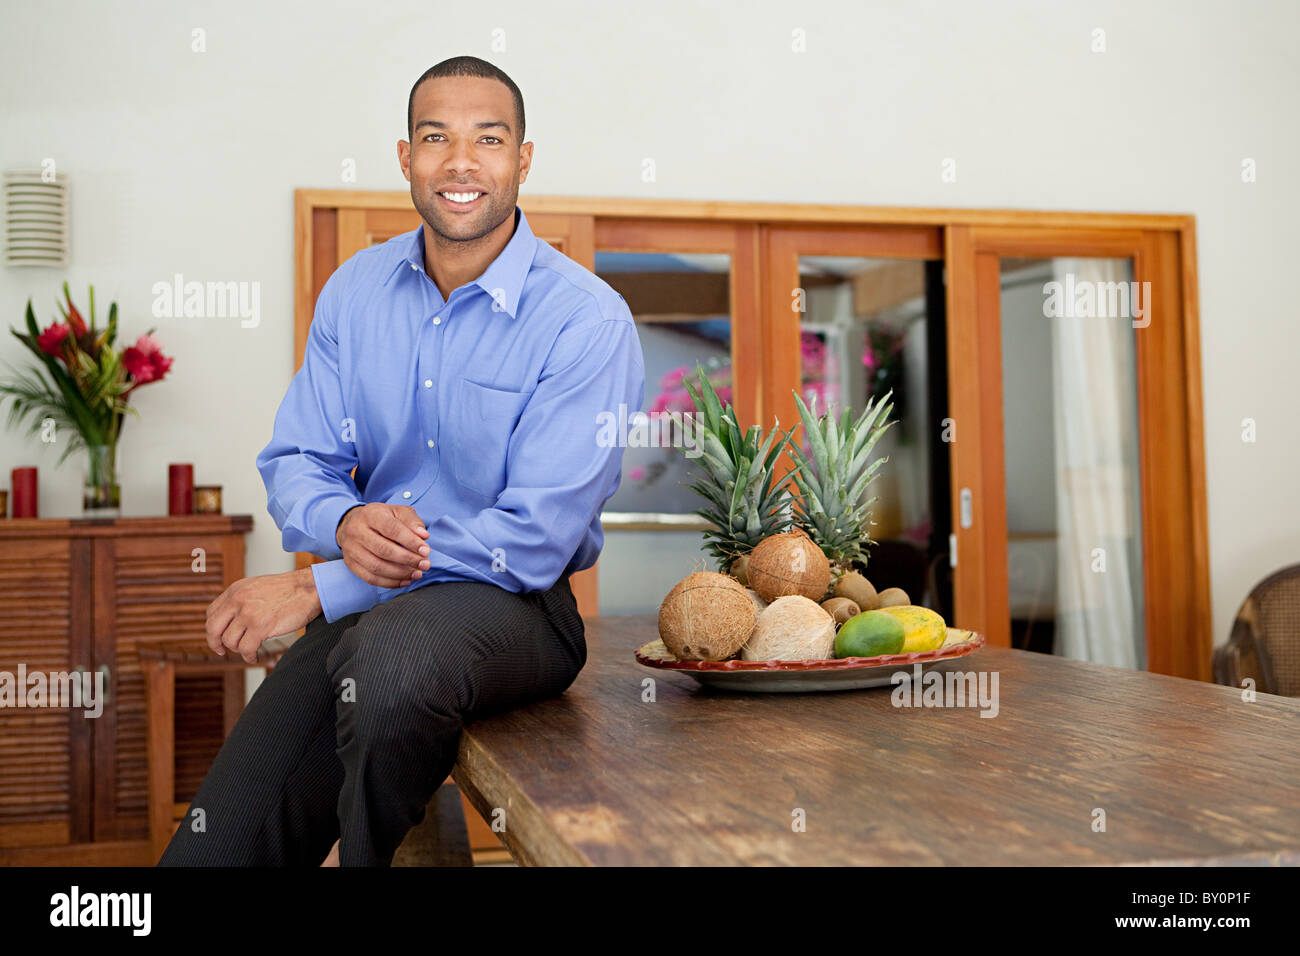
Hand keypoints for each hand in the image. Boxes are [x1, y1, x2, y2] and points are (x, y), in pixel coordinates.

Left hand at [206, 568, 322, 662]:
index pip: (211, 613)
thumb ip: (241, 600)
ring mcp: (249, 613)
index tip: (217, 638)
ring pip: (230, 641)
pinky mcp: (261, 626)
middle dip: (215, 643)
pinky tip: (254, 657)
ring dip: (238, 650)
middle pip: (213, 628)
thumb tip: (229, 619)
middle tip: (222, 651)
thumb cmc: (288, 590)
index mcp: (235, 590)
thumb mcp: (256, 587)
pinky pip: (246, 649)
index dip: (213, 629)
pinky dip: (248, 657)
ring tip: (249, 650)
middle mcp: (238, 600)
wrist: (309, 588)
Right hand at [336, 503, 430, 587]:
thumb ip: (412, 521)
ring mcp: (351, 549)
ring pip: (376, 567)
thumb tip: (423, 536)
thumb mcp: (398, 512)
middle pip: (383, 550)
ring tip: (417, 574)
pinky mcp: (350, 564)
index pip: (392, 529)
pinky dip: (390, 582)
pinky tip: (405, 580)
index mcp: (370, 514)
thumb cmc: (381, 518)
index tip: (426, 551)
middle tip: (425, 564)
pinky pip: (370, 578)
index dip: (410, 541)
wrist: (353, 523)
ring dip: (400, 573)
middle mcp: (356, 531)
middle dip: (408, 559)